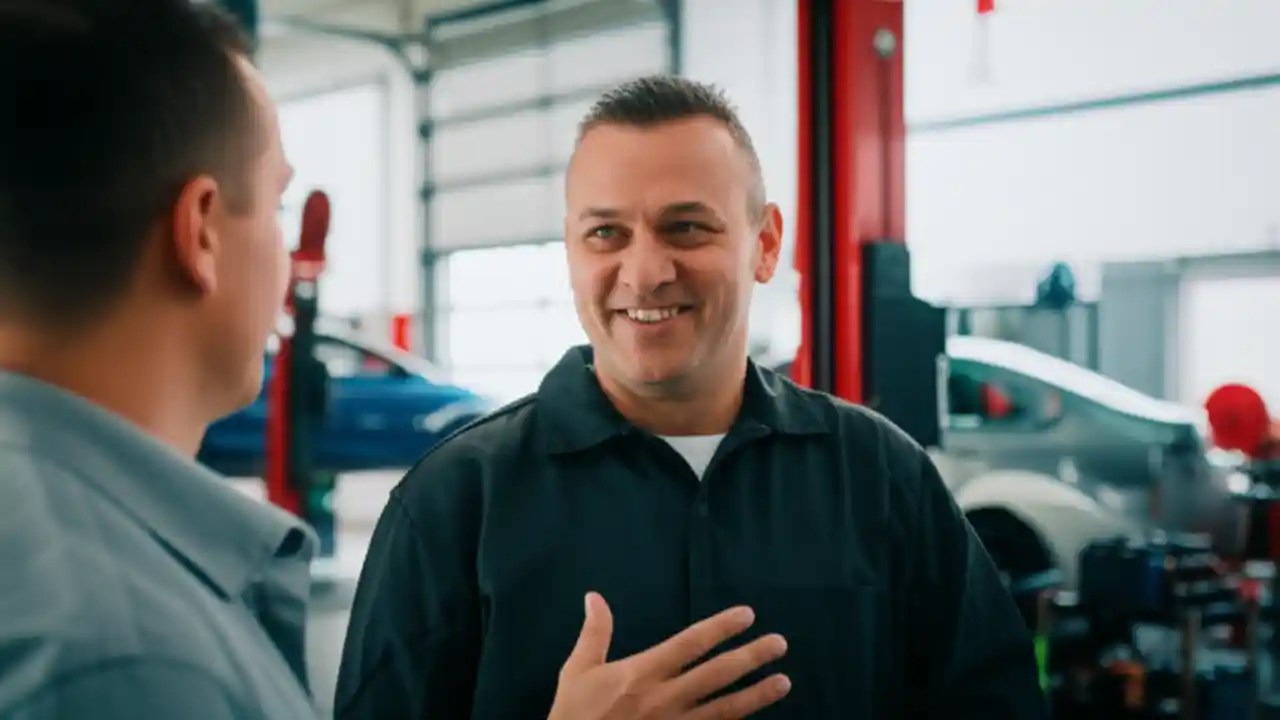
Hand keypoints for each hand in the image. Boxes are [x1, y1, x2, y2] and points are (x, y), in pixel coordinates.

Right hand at [548, 592, 790, 719]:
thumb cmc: (575, 714)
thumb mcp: (578, 670)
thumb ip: (595, 633)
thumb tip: (594, 596)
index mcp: (643, 673)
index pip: (691, 644)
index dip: (721, 627)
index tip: (747, 615)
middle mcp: (666, 698)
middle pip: (718, 674)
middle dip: (751, 657)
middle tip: (780, 643)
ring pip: (725, 709)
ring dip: (757, 695)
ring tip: (784, 682)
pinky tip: (755, 717)